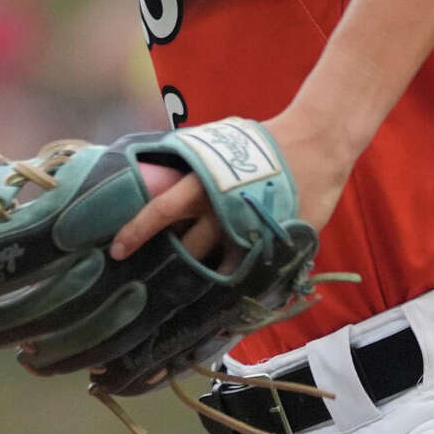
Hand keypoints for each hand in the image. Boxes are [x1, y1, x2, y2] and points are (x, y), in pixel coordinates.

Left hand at [108, 113, 356, 263]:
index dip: (136, 232)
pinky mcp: (272, 246)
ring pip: (216, 267)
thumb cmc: (265, 143)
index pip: (161, 210)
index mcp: (204, 183)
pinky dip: (237, 282)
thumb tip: (160, 179)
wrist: (316, 145)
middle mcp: (221, 210)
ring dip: (206, 277)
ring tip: (199, 286)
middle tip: (163, 273)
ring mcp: (248, 231)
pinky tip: (232, 291)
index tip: (116, 251)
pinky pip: (248, 274)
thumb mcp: (221, 147)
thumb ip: (194, 168)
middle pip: (187, 248)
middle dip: (175, 262)